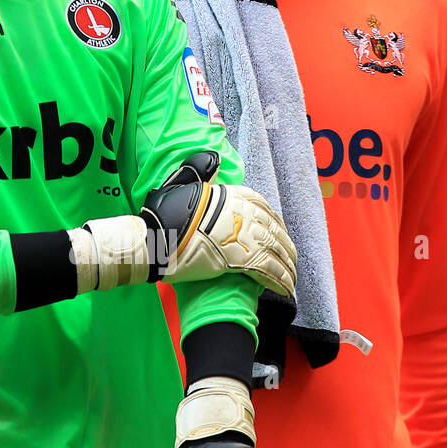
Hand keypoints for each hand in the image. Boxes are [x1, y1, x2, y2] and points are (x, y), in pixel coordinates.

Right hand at [141, 152, 296, 296]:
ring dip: (287, 266)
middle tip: (291, 260)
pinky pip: (268, 270)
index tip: (280, 233)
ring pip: (276, 250)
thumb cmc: (165, 215)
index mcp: (232, 195)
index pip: (263, 206)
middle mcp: (244, 212)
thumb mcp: (183, 182)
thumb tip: (214, 158)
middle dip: (285, 247)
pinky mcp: (241, 259)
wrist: (156, 239)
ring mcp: (244, 235)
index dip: (274, 223)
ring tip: (291, 279)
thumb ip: (201, 171)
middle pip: (274, 230)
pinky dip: (280, 280)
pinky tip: (285, 288)